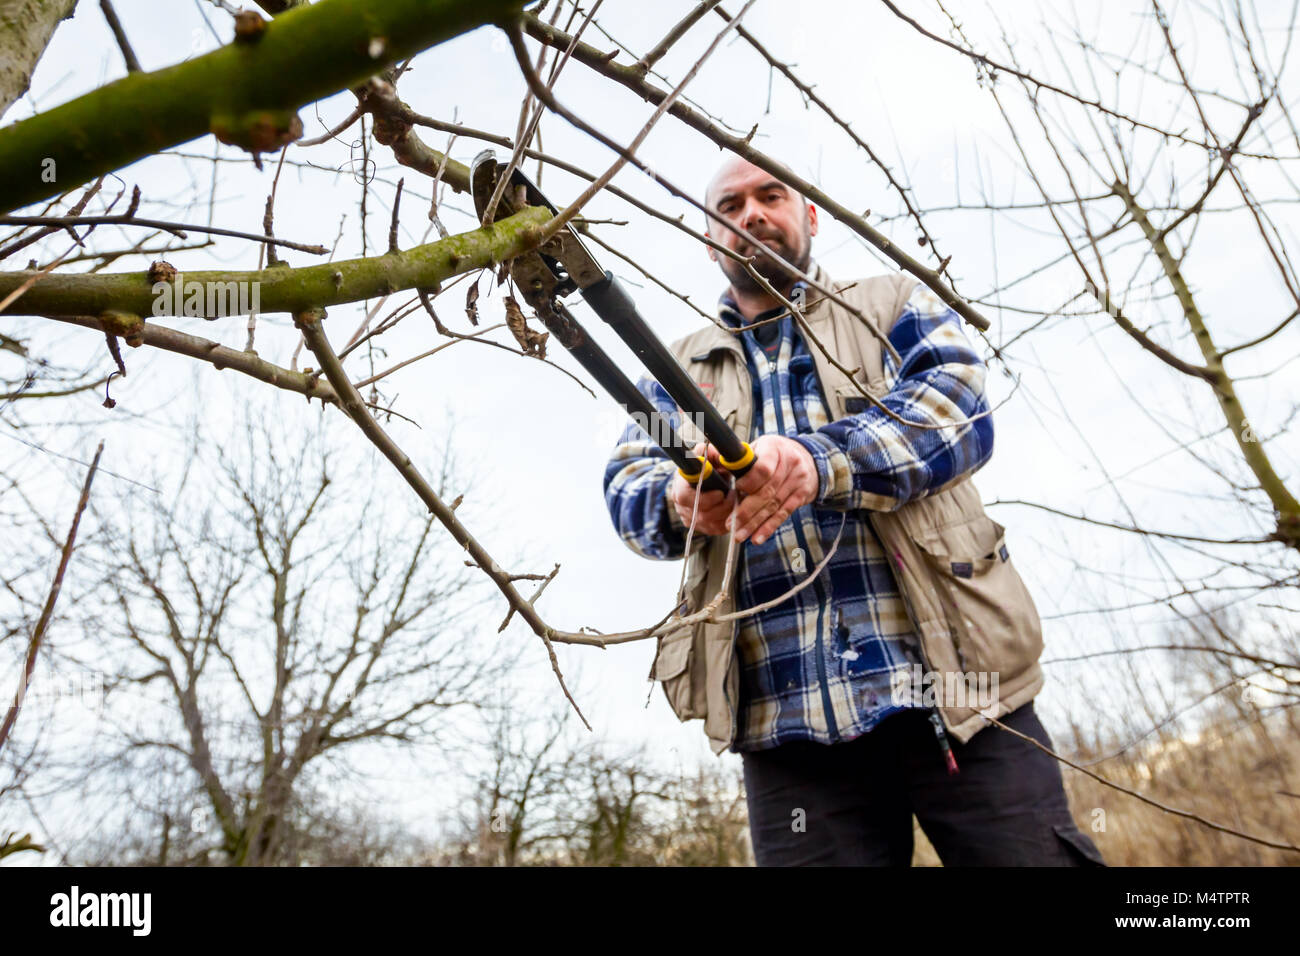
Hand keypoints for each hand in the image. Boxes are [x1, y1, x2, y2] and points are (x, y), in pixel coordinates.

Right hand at [668, 442, 735, 534]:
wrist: (704, 481)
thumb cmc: (707, 468)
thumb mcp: (708, 458)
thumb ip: (710, 454)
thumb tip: (711, 451)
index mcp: (679, 487)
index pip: (684, 497)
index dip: (704, 497)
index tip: (721, 492)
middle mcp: (682, 506)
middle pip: (700, 514)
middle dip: (721, 507)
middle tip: (735, 496)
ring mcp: (691, 519)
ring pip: (710, 524)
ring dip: (727, 514)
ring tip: (736, 501)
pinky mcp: (701, 528)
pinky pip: (716, 530)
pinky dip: (728, 522)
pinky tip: (734, 510)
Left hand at [704, 435, 818, 545]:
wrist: (807, 458)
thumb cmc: (775, 453)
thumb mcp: (759, 447)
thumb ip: (742, 461)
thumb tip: (719, 473)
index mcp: (775, 448)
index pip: (763, 468)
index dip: (749, 482)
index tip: (736, 489)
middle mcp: (790, 464)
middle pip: (767, 492)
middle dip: (746, 511)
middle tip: (731, 524)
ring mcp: (798, 481)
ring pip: (773, 506)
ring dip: (755, 523)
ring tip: (740, 535)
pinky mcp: (801, 495)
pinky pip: (783, 514)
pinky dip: (769, 528)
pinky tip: (757, 538)